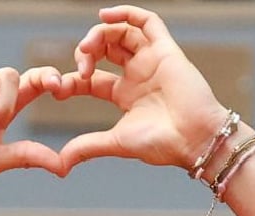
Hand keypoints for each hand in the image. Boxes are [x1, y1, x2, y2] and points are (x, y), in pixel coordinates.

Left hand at [60, 6, 229, 170]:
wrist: (195, 139)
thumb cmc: (164, 144)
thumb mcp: (117, 142)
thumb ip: (88, 146)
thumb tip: (61, 163)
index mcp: (126, 95)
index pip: (92, 79)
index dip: (73, 80)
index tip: (58, 89)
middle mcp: (138, 75)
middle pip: (106, 50)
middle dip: (87, 53)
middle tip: (81, 67)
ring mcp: (152, 61)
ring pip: (122, 33)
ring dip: (99, 34)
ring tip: (88, 48)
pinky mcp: (166, 50)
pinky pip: (148, 22)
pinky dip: (127, 13)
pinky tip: (105, 16)